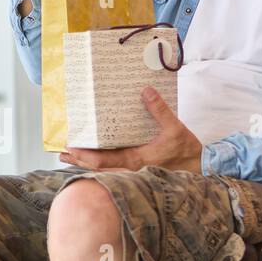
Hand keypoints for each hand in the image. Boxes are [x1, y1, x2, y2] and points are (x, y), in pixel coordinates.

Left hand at [59, 87, 202, 172]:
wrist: (200, 168)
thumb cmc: (186, 151)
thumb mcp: (175, 128)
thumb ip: (159, 110)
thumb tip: (145, 91)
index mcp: (135, 160)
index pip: (103, 161)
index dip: (84, 155)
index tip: (70, 148)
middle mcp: (130, 168)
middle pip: (97, 167)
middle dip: (79, 160)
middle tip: (62, 152)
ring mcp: (134, 169)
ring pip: (104, 169)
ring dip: (87, 162)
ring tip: (71, 155)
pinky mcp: (138, 167)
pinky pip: (114, 167)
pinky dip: (101, 162)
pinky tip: (95, 155)